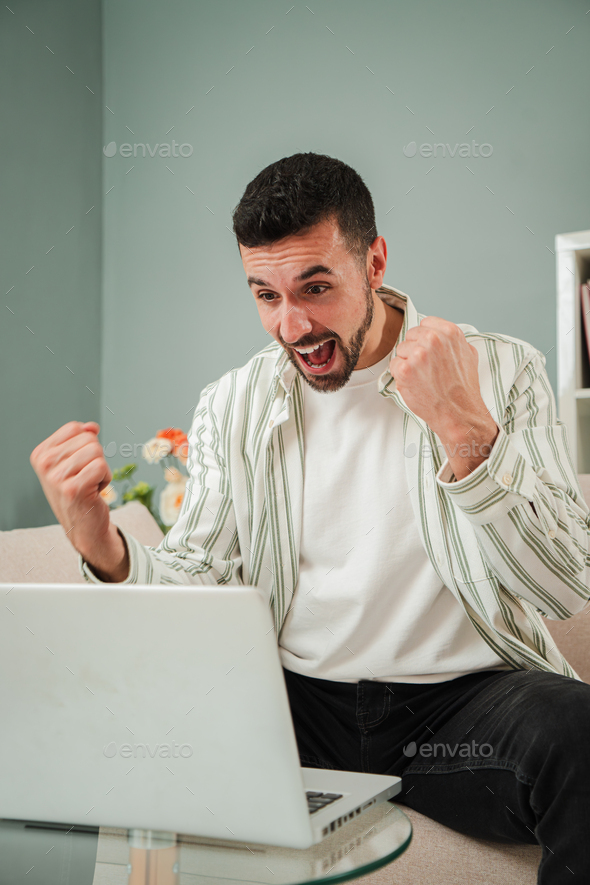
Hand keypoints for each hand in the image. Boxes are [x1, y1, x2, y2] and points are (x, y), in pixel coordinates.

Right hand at [30, 421, 128, 580]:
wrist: (84, 525)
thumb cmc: (80, 491)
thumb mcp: (75, 461)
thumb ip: (82, 439)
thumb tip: (92, 426)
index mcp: (41, 454)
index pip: (75, 428)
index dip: (87, 444)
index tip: (79, 465)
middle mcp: (44, 465)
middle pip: (89, 439)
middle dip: (96, 458)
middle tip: (86, 478)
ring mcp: (56, 477)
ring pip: (97, 452)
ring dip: (102, 469)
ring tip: (90, 484)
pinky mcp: (73, 489)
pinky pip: (102, 467)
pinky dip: (106, 478)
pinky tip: (94, 492)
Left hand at [389, 317, 498, 477]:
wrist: (458, 412)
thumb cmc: (463, 388)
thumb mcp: (468, 355)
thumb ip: (454, 341)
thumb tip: (443, 335)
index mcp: (449, 332)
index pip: (424, 324)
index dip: (424, 339)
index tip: (429, 351)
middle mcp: (433, 339)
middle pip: (410, 336)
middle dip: (415, 350)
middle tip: (427, 368)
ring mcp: (418, 354)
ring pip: (400, 350)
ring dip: (407, 362)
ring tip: (422, 377)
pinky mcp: (405, 370)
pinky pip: (394, 364)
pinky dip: (400, 375)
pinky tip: (414, 383)